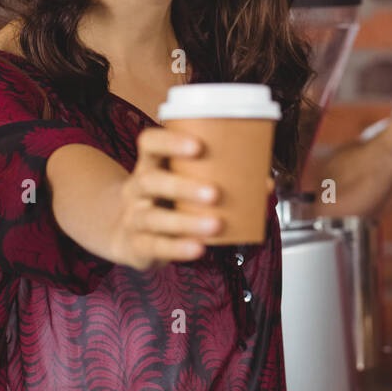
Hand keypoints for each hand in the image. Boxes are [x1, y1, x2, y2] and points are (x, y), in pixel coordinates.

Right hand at [111, 127, 222, 271]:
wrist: (125, 232)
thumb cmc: (166, 200)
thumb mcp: (183, 183)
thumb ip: (220, 179)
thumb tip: (265, 182)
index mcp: (150, 165)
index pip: (150, 144)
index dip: (170, 142)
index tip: (198, 145)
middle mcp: (137, 189)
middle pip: (151, 181)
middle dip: (183, 187)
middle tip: (215, 193)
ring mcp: (134, 217)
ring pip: (154, 218)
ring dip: (186, 222)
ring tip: (216, 224)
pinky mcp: (137, 245)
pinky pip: (155, 246)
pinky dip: (178, 248)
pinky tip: (198, 248)